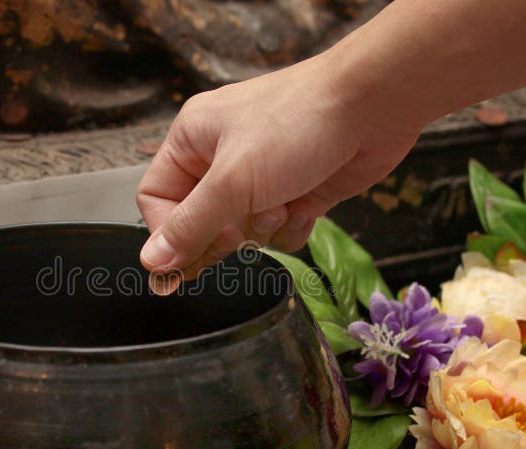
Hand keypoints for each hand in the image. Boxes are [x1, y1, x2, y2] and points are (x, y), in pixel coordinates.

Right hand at [136, 55, 419, 291]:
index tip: (182, 265)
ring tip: (284, 199)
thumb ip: (190, 226)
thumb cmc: (297, 124)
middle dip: (223, 232)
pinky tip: (307, 203)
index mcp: (193, 141)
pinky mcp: (296, 191)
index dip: (168, 234)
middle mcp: (222, 158)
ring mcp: (261, 176)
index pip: (156, 200)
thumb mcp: (232, 181)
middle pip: (198, 221)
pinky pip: (279, 231)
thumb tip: (152, 261)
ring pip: (242, 231)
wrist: (374, 106)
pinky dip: (293, 226)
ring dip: (263, 227)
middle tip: (238, 232)